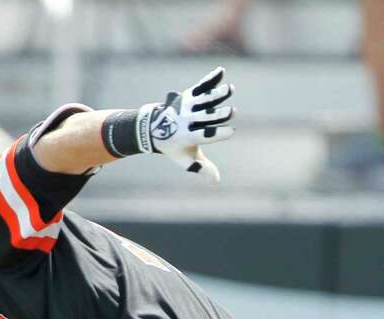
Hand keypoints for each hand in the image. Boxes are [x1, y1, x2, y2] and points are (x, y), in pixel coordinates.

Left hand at [142, 66, 235, 181]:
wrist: (152, 129)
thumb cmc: (174, 148)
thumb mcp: (186, 160)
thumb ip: (202, 169)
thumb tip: (216, 182)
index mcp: (186, 137)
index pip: (203, 136)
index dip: (217, 135)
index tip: (231, 132)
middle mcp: (187, 120)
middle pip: (205, 117)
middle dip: (219, 114)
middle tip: (232, 112)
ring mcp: (187, 106)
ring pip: (204, 100)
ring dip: (217, 94)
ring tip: (230, 89)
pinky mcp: (188, 95)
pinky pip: (201, 86)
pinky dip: (210, 79)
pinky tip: (222, 71)